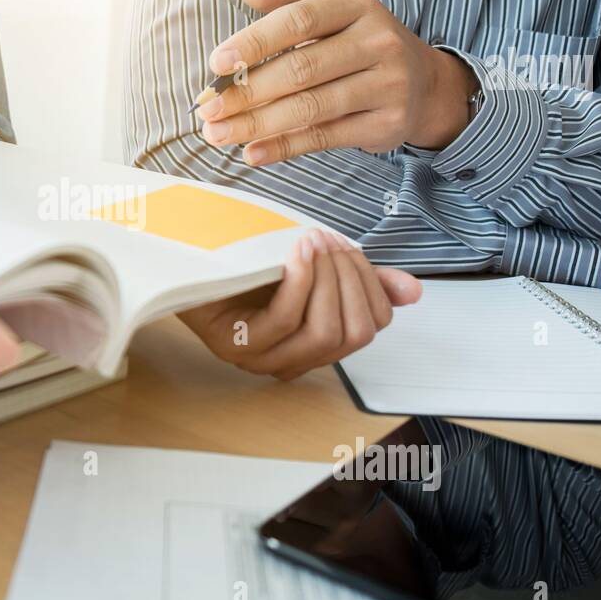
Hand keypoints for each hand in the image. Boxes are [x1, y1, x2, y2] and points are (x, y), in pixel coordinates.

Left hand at [177, 229, 420, 379]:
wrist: (187, 253)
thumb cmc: (247, 262)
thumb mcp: (311, 264)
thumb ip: (358, 279)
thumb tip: (413, 292)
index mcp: (313, 344)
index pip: (370, 328)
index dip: (372, 287)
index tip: (352, 250)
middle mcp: (291, 360)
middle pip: (353, 334)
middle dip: (352, 281)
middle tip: (334, 241)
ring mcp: (260, 358)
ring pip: (324, 332)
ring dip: (328, 279)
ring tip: (315, 240)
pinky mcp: (234, 345)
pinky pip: (284, 321)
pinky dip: (301, 280)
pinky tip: (298, 250)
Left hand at [196, 0, 478, 163]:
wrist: (423, 85)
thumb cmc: (357, 43)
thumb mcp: (328, 13)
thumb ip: (285, 1)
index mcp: (356, 5)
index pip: (297, 20)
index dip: (253, 42)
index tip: (215, 63)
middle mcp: (377, 41)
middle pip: (300, 70)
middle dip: (246, 93)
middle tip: (207, 109)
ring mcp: (387, 84)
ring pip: (310, 108)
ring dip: (257, 125)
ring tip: (218, 134)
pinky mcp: (386, 123)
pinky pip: (325, 137)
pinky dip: (283, 147)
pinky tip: (251, 152)